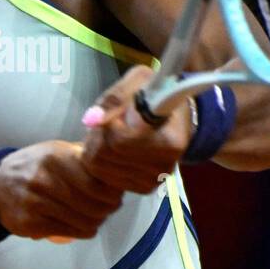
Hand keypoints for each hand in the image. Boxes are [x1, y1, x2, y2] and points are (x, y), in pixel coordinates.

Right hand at [0, 140, 125, 241]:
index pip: (98, 183)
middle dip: (108, 209)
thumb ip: (81, 155)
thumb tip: (113, 161)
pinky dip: (82, 232)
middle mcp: (45, 180)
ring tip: (96, 217)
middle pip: (94, 205)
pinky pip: (69, 232)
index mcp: (55, 158)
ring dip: (96, 222)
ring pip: (84, 221)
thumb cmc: (32, 167)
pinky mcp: (31, 223)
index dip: (113, 192)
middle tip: (109, 208)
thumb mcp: (54, 151)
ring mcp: (36, 203)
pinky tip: (82, 226)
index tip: (116, 194)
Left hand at [78, 64, 193, 193]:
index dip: (110, 123)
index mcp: (169, 139)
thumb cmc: (157, 95)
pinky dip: (102, 161)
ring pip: (101, 166)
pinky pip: (105, 177)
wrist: (177, 120)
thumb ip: (116, 97)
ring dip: (98, 146)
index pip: (120, 139)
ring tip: (113, 133)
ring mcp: (154, 179)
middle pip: (107, 152)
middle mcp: (164, 165)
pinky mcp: (144, 188)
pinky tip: (115, 149)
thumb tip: (92, 119)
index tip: (118, 113)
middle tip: (111, 121)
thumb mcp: (140, 81)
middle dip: (100, 134)